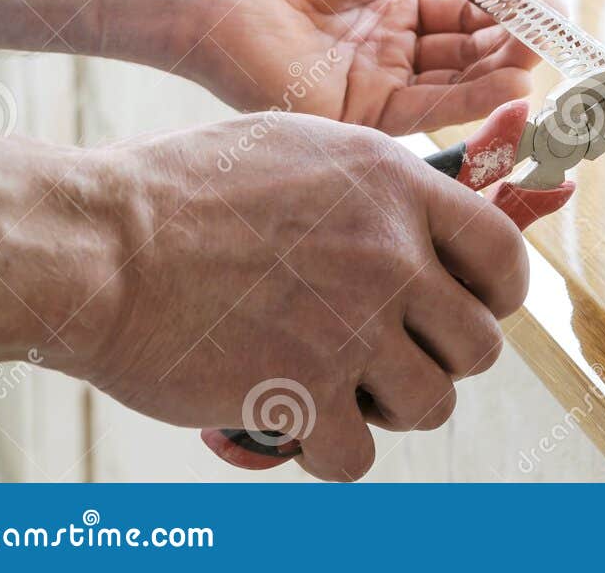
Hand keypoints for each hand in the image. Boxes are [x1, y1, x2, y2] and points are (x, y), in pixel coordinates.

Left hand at [174, 0, 541, 133]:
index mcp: (389, 3)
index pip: (464, 12)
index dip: (506, 10)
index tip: (545, 6)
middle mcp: (387, 49)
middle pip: (467, 52)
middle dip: (511, 43)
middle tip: (550, 33)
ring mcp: (373, 84)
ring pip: (454, 85)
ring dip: (500, 72)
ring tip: (538, 56)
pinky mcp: (356, 115)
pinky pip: (425, 112)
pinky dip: (470, 100)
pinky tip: (509, 83)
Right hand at [199, 97, 573, 472]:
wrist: (100, 244)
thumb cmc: (183, 190)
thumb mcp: (301, 149)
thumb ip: (374, 186)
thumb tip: (425, 215)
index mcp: (395, 188)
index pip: (503, 254)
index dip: (498, 294)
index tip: (474, 308)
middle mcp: (390, 256)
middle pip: (479, 343)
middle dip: (443, 359)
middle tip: (395, 356)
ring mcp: (351, 327)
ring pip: (431, 405)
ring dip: (392, 408)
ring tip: (345, 389)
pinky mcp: (302, 394)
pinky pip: (359, 456)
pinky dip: (331, 452)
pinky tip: (299, 425)